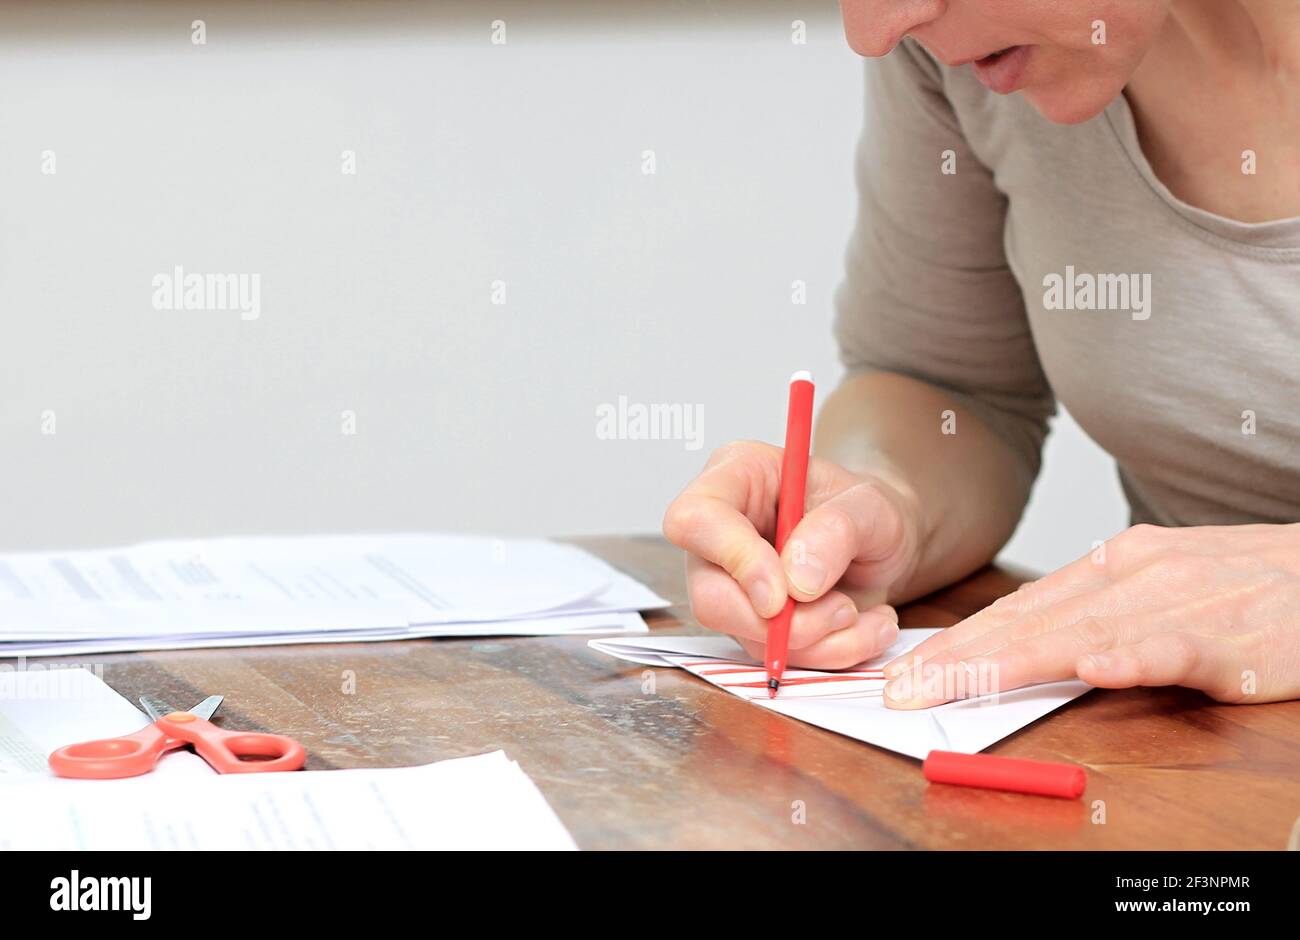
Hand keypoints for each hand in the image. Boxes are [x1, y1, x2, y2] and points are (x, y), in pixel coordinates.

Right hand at [663, 440, 922, 668]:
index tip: (783, 593)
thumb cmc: (866, 510)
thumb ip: (837, 530)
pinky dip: (829, 652)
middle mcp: (719, 535)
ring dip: (816, 639)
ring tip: (861, 612)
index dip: (734, 559)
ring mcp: (730, 584)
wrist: (883, 545)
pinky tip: (864, 626)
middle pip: (709, 595)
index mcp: (735, 478)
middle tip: (842, 610)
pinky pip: (777, 656)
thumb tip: (797, 582)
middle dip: (778, 622)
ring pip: (745, 635)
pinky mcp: (751, 624)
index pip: (696, 519)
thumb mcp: (871, 505)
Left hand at [883, 523, 1299, 707]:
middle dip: (957, 657)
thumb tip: (1029, 650)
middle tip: (899, 688)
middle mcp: (1131, 575)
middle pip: (1028, 622)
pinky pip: (1173, 647)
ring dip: (1010, 661)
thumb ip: (1094, 617)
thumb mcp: (1156, 591)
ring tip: (953, 683)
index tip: (905, 671)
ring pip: (1079, 633)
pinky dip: (1132, 657)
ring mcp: (1177, 603)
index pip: (1016, 609)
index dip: (955, 642)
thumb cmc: (1242, 589)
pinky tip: (1094, 669)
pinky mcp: (1228, 637)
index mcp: (1110, 566)